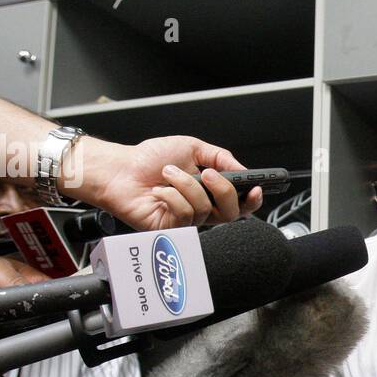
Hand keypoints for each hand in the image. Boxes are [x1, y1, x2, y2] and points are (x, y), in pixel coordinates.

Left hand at [71, 136, 262, 230]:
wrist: (120, 169)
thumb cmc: (148, 159)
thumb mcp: (190, 147)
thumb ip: (219, 156)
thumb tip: (241, 169)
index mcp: (209, 190)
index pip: (240, 203)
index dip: (252, 200)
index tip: (256, 188)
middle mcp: (202, 208)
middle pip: (232, 213)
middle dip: (222, 190)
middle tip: (205, 174)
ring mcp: (187, 220)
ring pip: (205, 209)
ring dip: (185, 185)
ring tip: (167, 174)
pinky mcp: (171, 229)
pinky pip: (184, 215)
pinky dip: (171, 196)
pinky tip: (158, 190)